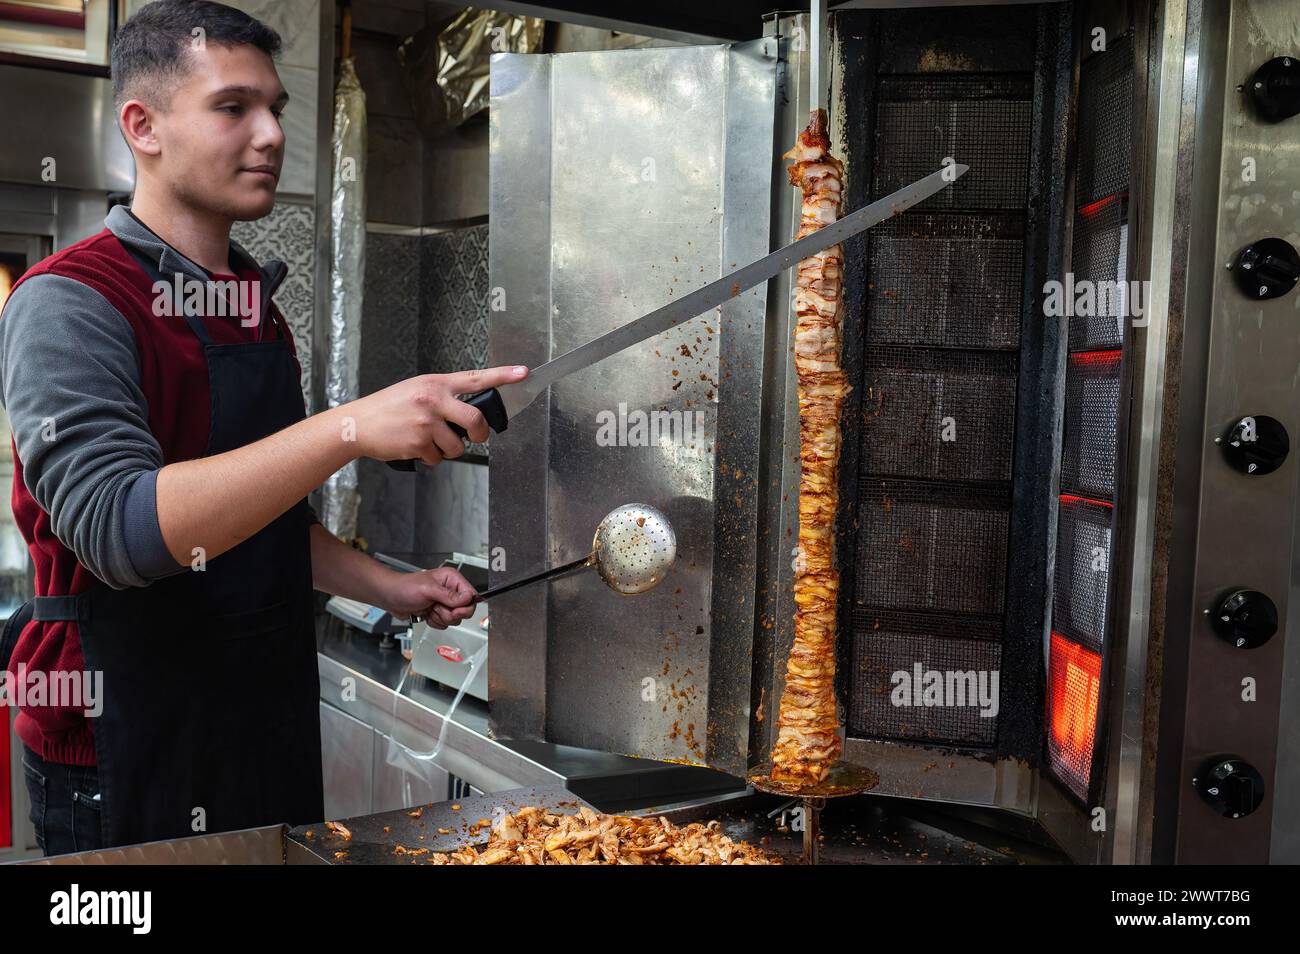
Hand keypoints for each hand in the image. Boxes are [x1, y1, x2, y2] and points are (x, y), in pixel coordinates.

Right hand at [347, 365, 527, 465]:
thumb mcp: (416, 389)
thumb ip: (442, 395)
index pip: (476, 377)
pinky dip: (429, 457)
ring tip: (428, 441)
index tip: (523, 373)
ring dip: (447, 450)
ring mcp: (426, 422)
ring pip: (457, 446)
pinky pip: (438, 458)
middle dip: (480, 436)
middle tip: (475, 438)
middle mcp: (434, 400)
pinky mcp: (418, 443)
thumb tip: (467, 412)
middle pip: (476, 421)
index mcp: (436, 383)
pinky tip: (414, 447)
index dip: (503, 375)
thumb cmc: (388, 407)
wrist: (357, 424)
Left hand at [386, 567, 477, 629]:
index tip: (454, 610)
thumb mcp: (428, 590)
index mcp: (452, 579)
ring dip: (440, 618)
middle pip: (464, 610)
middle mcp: (451, 591)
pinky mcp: (438, 613)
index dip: (465, 606)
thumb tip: (468, 598)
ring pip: (454, 619)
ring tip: (429, 608)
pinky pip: (444, 624)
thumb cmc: (405, 587)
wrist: (390, 597)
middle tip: (436, 608)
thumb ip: (449, 596)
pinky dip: (434, 622)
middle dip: (449, 614)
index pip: (471, 595)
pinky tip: (426, 614)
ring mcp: (444, 603)